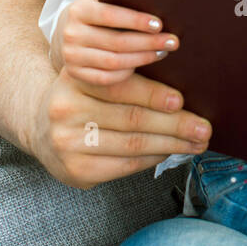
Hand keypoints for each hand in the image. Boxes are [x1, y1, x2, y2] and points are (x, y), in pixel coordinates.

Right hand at [33, 65, 210, 188]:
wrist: (42, 130)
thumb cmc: (84, 99)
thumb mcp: (94, 78)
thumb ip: (126, 75)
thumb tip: (180, 92)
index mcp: (74, 79)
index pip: (120, 86)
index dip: (152, 94)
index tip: (181, 100)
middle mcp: (66, 110)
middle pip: (132, 118)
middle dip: (175, 124)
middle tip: (204, 128)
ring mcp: (68, 143)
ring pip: (134, 144)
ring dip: (172, 145)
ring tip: (198, 142)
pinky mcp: (76, 170)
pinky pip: (126, 164)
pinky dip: (154, 158)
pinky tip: (172, 152)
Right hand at [54, 0, 179, 84]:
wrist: (68, 30)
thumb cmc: (97, 9)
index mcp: (79, 10)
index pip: (109, 16)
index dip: (136, 20)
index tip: (159, 24)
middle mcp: (71, 33)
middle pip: (116, 42)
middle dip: (148, 42)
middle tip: (172, 41)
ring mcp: (71, 55)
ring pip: (113, 61)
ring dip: (143, 58)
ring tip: (163, 52)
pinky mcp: (75, 73)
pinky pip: (105, 78)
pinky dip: (126, 72)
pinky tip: (142, 64)